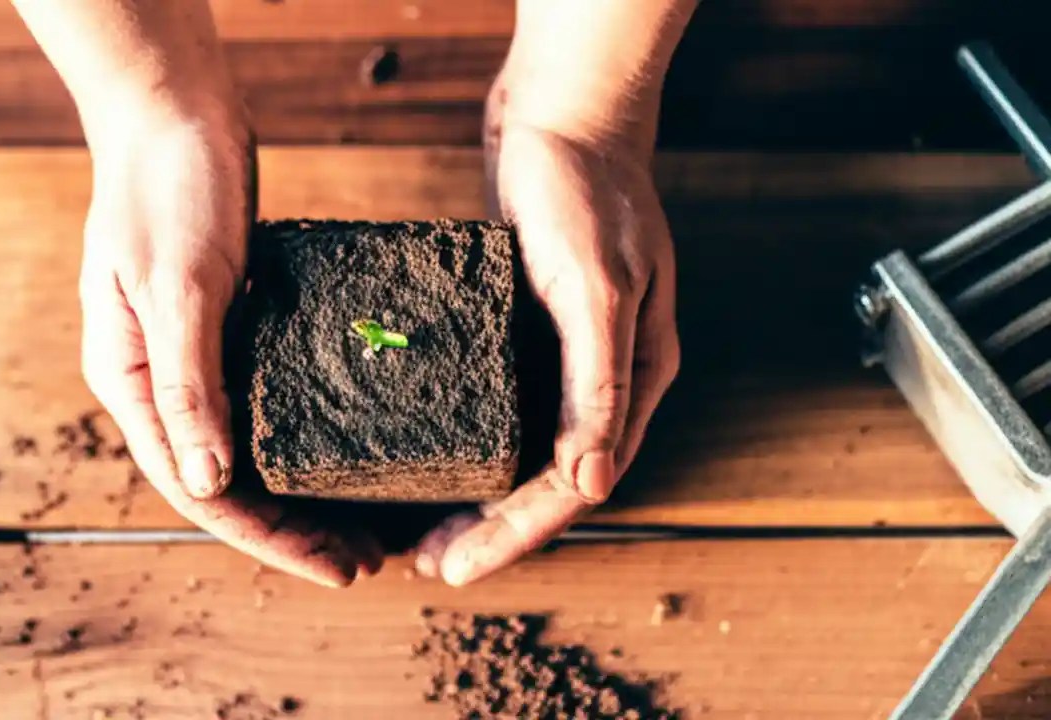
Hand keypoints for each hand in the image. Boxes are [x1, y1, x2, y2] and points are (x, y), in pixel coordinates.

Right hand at [78, 94, 380, 586]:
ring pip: (251, 444)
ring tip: (363, 521)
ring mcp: (194, 354)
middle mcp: (159, 379)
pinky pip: (268, 398)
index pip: (199, 487)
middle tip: (361, 560)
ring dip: (301, 488)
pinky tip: (347, 443)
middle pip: (228, 478)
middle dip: (292, 528)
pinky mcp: (229, 326)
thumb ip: (188, 384)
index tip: (328, 566)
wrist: (172, 112)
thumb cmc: (164, 190)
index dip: (265, 537)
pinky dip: (304, 430)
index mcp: (132, 380)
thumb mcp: (177, 287)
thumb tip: (209, 481)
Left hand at [414, 77, 680, 585]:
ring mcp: (567, 354)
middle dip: (491, 526)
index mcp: (636, 376)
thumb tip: (592, 483)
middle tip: (430, 561)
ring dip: (478, 491)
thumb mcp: (596, 289)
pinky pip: (503, 404)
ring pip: (523, 447)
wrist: (563, 114)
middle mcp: (605, 376)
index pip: (577, 482)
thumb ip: (599, 386)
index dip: (517, 532)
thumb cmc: (587, 192)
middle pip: (548, 477)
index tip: (459, 564)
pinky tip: (429, 449)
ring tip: (423, 527)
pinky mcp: (528, 329)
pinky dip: (469, 437)